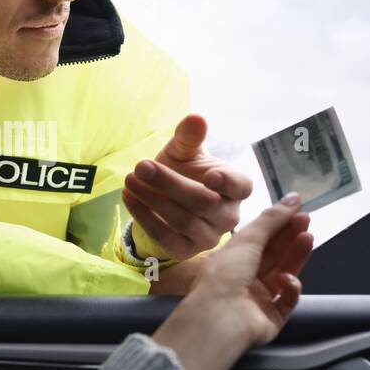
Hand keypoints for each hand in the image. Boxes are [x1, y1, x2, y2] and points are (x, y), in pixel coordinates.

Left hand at [123, 114, 253, 261]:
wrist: (166, 199)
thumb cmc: (184, 170)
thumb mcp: (184, 151)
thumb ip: (190, 137)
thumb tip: (196, 118)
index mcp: (235, 188)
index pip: (241, 186)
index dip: (228, 182)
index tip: (209, 175)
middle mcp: (228, 216)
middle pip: (203, 202)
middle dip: (169, 183)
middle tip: (141, 166)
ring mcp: (208, 237)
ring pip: (183, 221)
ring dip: (152, 199)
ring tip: (129, 180)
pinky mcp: (185, 250)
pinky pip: (165, 238)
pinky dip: (145, 218)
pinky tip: (128, 198)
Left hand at [152, 193, 313, 369]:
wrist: (218, 319)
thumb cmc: (224, 276)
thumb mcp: (247, 240)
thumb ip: (272, 219)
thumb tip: (293, 198)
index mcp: (230, 261)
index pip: (259, 239)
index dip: (278, 224)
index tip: (296, 210)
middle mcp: (243, 280)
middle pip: (273, 255)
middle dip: (290, 237)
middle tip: (306, 220)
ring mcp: (258, 300)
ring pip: (283, 274)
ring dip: (296, 256)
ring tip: (308, 237)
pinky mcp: (271, 318)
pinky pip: (287, 300)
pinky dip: (290, 288)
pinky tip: (287, 278)